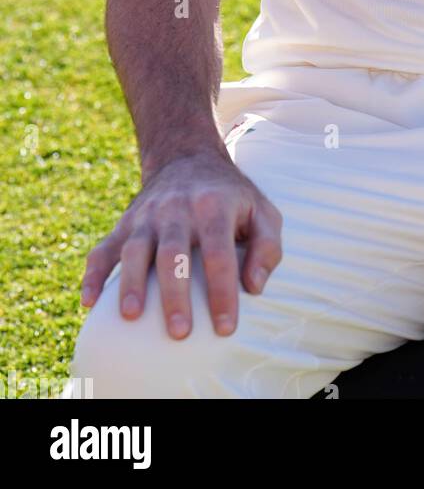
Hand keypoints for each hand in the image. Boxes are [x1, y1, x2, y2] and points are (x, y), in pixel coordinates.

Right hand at [80, 150, 282, 339]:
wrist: (187, 157)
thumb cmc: (231, 197)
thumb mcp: (262, 211)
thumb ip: (267, 247)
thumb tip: (254, 287)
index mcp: (215, 206)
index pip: (219, 254)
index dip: (222, 292)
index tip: (225, 329)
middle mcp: (178, 208)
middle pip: (174, 253)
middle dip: (175, 294)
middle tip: (180, 333)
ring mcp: (147, 215)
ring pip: (135, 249)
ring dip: (132, 283)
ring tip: (132, 316)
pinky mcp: (125, 222)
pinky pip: (104, 248)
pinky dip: (94, 274)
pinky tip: (90, 302)